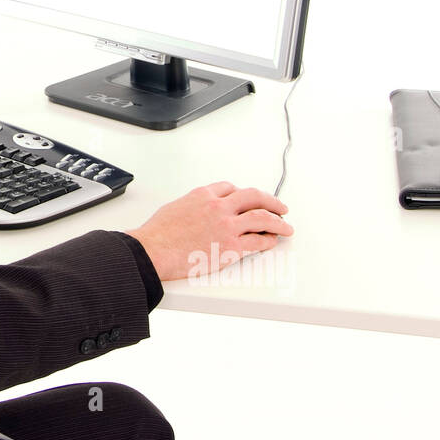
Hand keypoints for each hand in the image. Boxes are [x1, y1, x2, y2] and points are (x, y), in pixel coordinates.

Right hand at [125, 181, 292, 281]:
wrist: (152, 250)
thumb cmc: (157, 234)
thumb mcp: (174, 207)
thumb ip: (192, 206)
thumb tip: (198, 212)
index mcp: (203, 195)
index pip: (231, 188)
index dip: (243, 194)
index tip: (249, 200)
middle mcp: (218, 206)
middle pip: (253, 197)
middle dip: (271, 201)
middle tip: (280, 207)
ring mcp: (226, 225)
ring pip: (262, 217)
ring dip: (278, 221)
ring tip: (286, 226)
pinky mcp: (230, 246)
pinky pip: (257, 241)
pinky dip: (268, 240)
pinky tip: (272, 241)